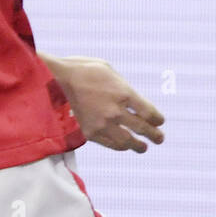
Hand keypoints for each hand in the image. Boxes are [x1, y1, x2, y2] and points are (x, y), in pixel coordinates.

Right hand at [45, 55, 165, 151]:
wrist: (55, 81)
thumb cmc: (82, 70)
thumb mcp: (108, 69)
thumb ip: (122, 84)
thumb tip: (130, 96)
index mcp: (123, 92)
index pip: (149, 112)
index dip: (157, 119)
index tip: (159, 122)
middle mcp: (116, 110)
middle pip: (142, 128)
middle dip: (154, 135)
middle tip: (159, 139)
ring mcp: (103, 124)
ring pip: (128, 141)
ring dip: (139, 146)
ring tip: (143, 147)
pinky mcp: (90, 133)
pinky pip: (111, 144)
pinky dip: (120, 146)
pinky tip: (124, 145)